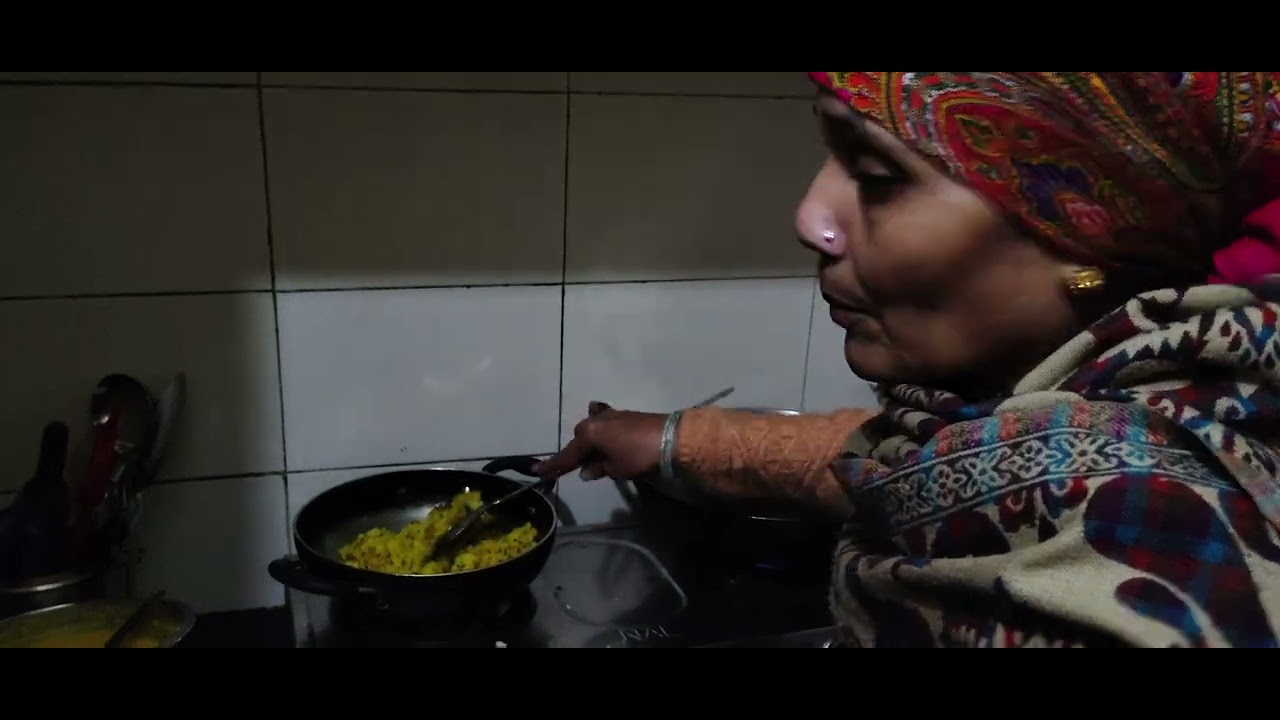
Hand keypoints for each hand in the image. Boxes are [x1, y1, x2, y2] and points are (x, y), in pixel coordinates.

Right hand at [532, 402, 666, 481]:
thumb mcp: (616, 468)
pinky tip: (601, 427)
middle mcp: (595, 421)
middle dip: (577, 454)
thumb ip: (598, 468)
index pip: (568, 455)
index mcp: (589, 434)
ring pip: (593, 430)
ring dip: (591, 443)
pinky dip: (602, 431)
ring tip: (593, 456)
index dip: (554, 465)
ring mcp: (611, 416)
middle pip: (580, 440)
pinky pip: (605, 423)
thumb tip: (587, 471)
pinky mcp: (625, 416)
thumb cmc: (638, 456)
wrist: (670, 438)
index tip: (537, 471)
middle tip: (576, 469)